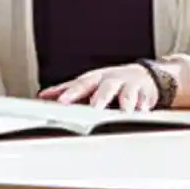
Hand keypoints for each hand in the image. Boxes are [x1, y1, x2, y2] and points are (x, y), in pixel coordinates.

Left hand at [37, 64, 158, 110]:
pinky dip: (144, 106)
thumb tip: (44, 95)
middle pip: (105, 87)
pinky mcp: (145, 94)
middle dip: (100, 97)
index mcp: (94, 79)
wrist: (141, 76)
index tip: (61, 101)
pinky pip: (145, 100)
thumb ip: (67, 90)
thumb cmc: (109, 83)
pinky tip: (143, 112)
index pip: (81, 84)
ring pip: (127, 93)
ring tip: (124, 111)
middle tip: (95, 107)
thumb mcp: (88, 83)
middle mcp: (111, 80)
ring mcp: (129, 86)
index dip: (71, 92)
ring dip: (125, 102)